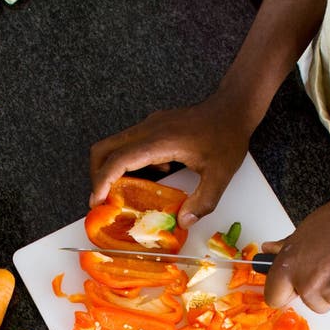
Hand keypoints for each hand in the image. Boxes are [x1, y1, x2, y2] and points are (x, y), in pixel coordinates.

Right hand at [89, 95, 249, 227]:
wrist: (233, 108)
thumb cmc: (227, 136)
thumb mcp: (220, 175)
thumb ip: (202, 202)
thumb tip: (183, 222)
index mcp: (160, 141)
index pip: (119, 159)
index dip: (103, 182)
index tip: (96, 202)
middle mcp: (148, 130)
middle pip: (104, 149)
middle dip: (97, 176)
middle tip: (103, 201)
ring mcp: (149, 126)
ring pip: (113, 146)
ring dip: (111, 171)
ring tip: (123, 195)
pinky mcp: (153, 128)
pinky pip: (129, 146)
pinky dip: (129, 165)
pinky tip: (152, 178)